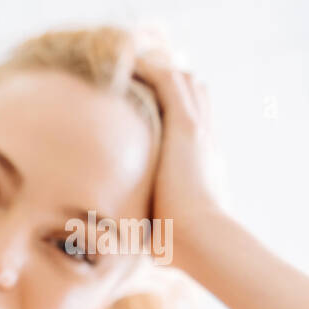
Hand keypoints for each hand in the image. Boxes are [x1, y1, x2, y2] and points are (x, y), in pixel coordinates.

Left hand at [132, 54, 227, 268]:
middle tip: (130, 72)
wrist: (201, 240)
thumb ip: (137, 226)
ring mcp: (196, 131)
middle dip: (164, 78)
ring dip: (155, 67)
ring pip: (182, 81)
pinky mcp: (186, 127)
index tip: (141, 101)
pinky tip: (126, 59)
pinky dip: (150, 66)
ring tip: (124, 59)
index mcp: (198, 160)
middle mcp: (202, 139)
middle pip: (191, 91)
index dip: (170, 105)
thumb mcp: (155, 228)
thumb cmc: (177, 245)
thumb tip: (107, 248)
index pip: (189, 120)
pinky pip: (169, 81)